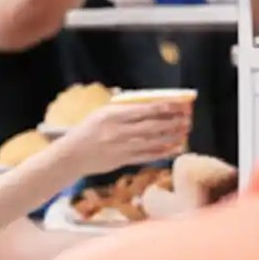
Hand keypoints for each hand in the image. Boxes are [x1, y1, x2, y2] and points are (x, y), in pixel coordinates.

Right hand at [55, 103, 191, 176]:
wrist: (71, 156)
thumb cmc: (86, 131)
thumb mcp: (99, 113)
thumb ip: (119, 105)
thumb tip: (141, 98)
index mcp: (111, 115)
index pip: (143, 109)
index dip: (164, 107)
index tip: (179, 104)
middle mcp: (117, 131)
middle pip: (151, 125)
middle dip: (172, 121)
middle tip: (187, 118)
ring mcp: (120, 147)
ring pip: (152, 141)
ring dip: (171, 136)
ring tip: (185, 132)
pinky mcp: (122, 160)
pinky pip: (147, 156)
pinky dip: (162, 152)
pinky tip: (174, 148)